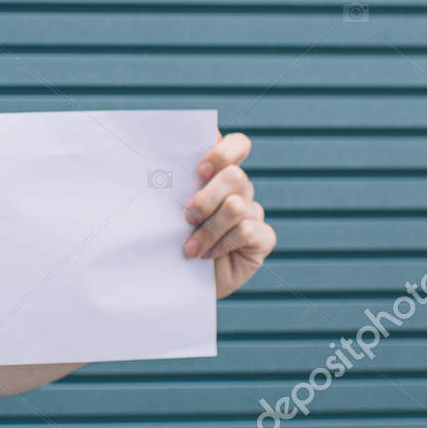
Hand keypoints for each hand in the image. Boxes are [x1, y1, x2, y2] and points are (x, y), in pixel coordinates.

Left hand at [182, 131, 274, 298]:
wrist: (177, 282)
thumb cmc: (169, 240)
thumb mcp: (166, 209)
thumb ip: (174, 182)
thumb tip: (162, 153)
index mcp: (217, 175)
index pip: (238, 145)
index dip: (224, 152)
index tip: (200, 170)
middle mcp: (239, 190)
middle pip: (235, 176)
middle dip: (206, 198)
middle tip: (187, 218)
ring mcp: (253, 213)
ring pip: (236, 206)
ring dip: (209, 229)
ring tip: (191, 247)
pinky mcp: (263, 238)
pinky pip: (247, 230)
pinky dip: (223, 244)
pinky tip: (209, 255)